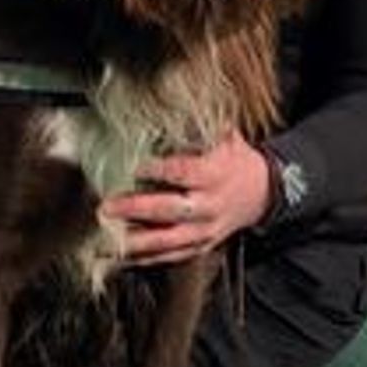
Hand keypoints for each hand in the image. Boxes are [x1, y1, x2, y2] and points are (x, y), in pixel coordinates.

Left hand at [101, 131, 273, 266]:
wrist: (260, 193)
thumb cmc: (234, 160)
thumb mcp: (224, 137)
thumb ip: (198, 126)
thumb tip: (168, 107)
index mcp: (215, 175)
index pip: (185, 172)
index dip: (160, 170)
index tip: (134, 166)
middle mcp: (210, 206)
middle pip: (170, 210)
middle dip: (136, 209)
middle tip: (107, 207)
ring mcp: (205, 230)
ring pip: (168, 241)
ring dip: (135, 242)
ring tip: (106, 240)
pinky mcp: (200, 246)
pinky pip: (171, 256)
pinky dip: (146, 259)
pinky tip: (121, 257)